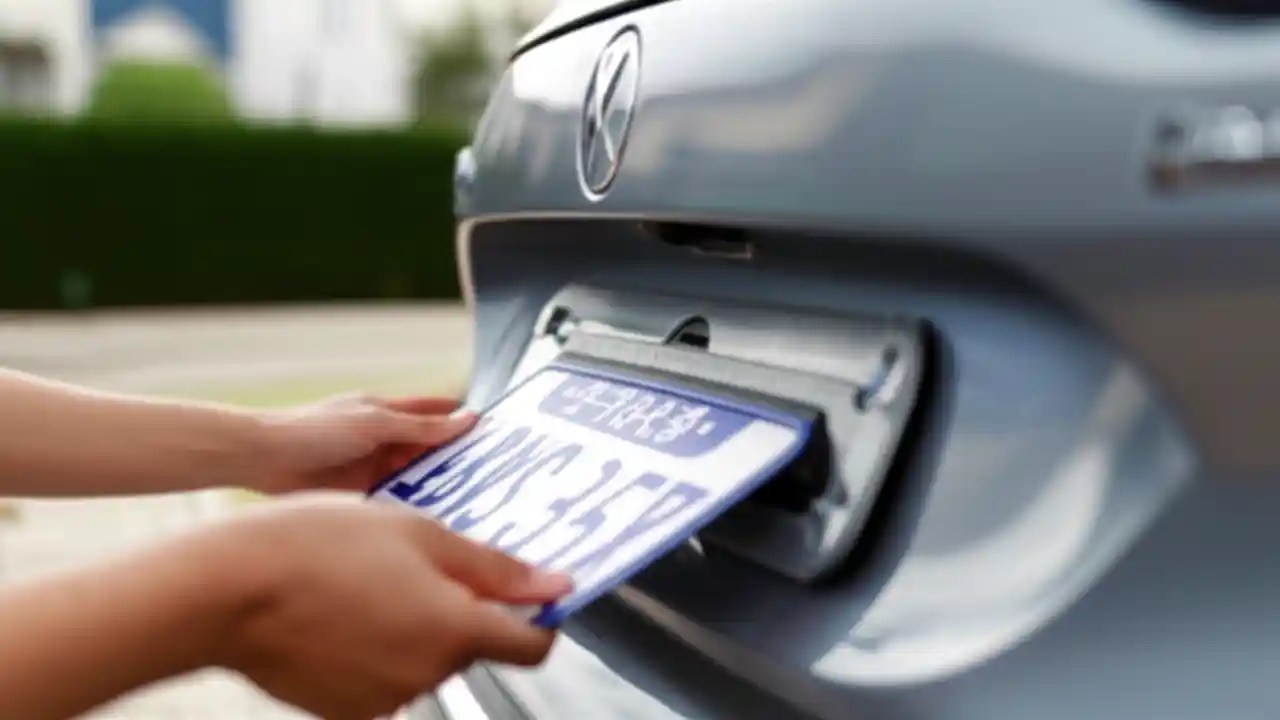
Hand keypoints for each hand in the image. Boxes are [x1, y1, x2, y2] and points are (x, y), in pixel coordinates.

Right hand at [202, 495, 571, 719]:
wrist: (224, 589)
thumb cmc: (318, 545)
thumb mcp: (419, 533)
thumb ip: (494, 568)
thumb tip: (554, 587)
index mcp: (455, 630)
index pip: (531, 647)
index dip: (539, 620)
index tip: (531, 597)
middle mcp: (426, 675)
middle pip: (471, 644)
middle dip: (458, 606)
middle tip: (417, 560)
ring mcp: (383, 699)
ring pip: (423, 657)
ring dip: (412, 624)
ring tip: (366, 579)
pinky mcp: (343, 709)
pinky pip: (381, 675)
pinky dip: (375, 646)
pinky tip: (341, 610)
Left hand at [253, 394, 476, 494]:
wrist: (263, 459)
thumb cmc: (314, 430)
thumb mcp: (376, 424)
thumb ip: (422, 427)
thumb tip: (468, 418)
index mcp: (388, 412)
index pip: (436, 412)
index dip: (463, 419)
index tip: (496, 432)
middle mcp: (384, 440)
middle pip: (430, 449)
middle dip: (457, 459)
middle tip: (495, 476)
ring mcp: (373, 468)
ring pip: (416, 477)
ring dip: (437, 487)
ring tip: (475, 503)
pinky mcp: (361, 494)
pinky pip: (396, 500)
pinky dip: (414, 507)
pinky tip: (435, 521)